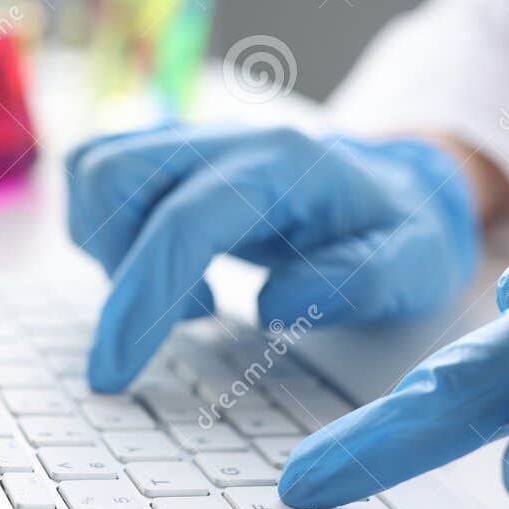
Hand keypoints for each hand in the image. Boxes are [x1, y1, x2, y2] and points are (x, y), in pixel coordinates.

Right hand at [65, 126, 479, 391]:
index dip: (140, 295)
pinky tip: (174, 272)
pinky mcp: (169, 156)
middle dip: (121, 267)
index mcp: (282, 164)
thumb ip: (357, 281)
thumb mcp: (413, 266)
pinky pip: (99, 177)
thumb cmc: (401, 232)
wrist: (401, 187)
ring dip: (112, 249)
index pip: (183, 220)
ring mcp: (191, 141)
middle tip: (188, 318)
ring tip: (187, 297)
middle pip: (115, 175)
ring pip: (95, 169)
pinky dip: (111, 235)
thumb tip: (271, 305)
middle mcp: (226, 140)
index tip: (114, 369)